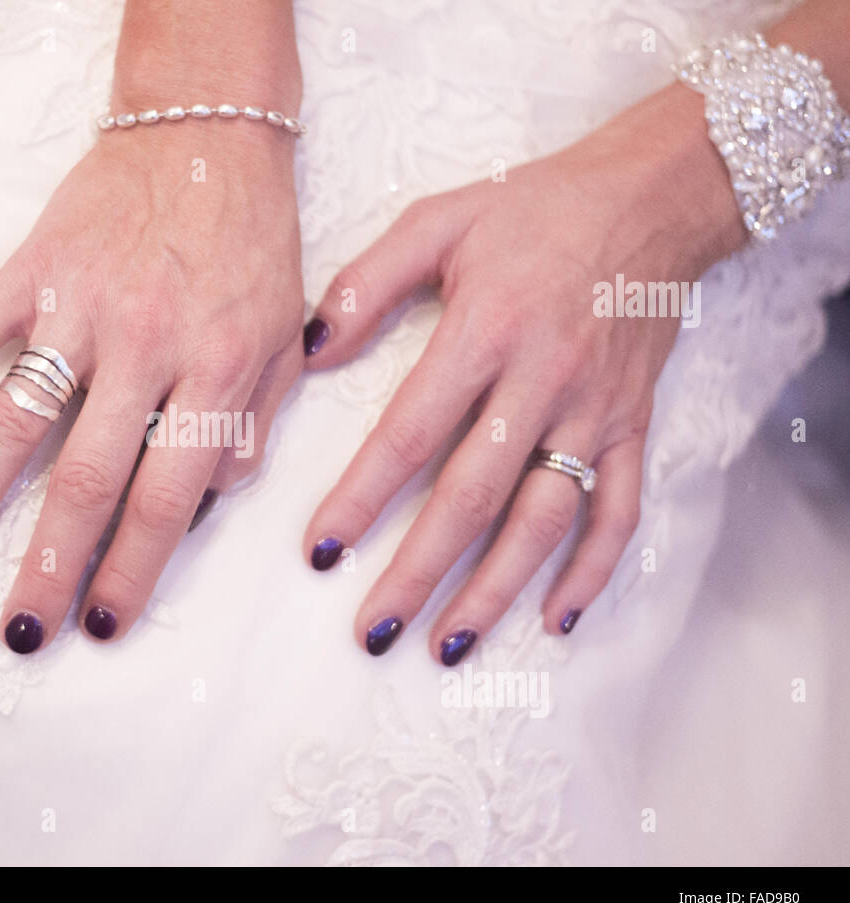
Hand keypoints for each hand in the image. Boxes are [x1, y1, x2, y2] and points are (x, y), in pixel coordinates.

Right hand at [0, 119, 302, 651]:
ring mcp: (78, 306)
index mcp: (213, 368)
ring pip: (16, 417)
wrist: (208, 132)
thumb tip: (206, 507)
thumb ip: (250, 425)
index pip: (168, 496)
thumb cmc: (253, 244)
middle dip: (49, 566)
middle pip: (87, 477)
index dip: (133, 570)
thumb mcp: (284, 338)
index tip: (103, 624)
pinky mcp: (31, 268)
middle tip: (20, 634)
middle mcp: (143, 344)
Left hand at [301, 83, 746, 663]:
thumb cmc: (533, 207)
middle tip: (373, 631)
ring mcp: (594, 410)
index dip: (363, 497)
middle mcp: (542, 381)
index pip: (410, 433)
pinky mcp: (634, 424)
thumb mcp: (441, 219)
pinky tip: (558, 619)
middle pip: (472, 496)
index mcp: (485, 330)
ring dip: (496, 589)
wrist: (653, 195)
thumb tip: (310, 348)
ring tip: (449, 645)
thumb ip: (370, 281)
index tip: (321, 549)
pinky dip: (595, 569)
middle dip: (418, 571)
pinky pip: (621, 509)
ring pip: (544, 519)